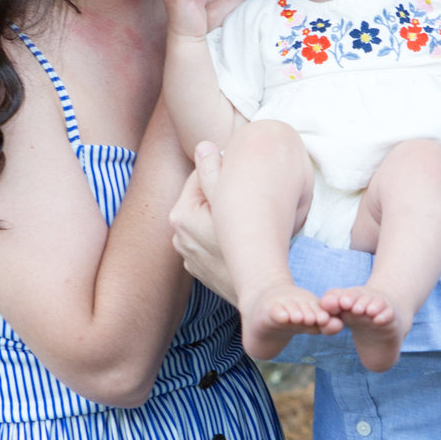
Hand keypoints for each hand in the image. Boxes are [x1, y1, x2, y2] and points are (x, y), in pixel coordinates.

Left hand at [169, 142, 238, 302]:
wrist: (260, 293)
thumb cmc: (248, 244)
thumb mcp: (232, 200)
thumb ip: (214, 170)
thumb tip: (203, 146)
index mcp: (182, 215)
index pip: (199, 177)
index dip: (222, 171)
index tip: (242, 173)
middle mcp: (179, 237)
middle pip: (201, 201)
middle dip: (221, 195)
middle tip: (246, 196)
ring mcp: (189, 256)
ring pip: (206, 222)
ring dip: (220, 217)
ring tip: (244, 220)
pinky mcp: (200, 271)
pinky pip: (210, 243)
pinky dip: (221, 238)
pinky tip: (240, 241)